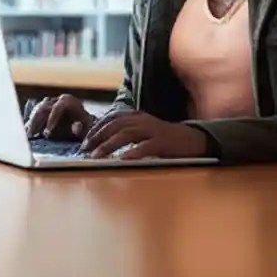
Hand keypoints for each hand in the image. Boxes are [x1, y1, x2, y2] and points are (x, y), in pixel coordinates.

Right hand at [24, 94, 96, 140]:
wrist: (83, 125)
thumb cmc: (85, 128)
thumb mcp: (86, 129)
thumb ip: (81, 128)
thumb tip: (76, 126)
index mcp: (69, 101)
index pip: (57, 107)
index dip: (51, 120)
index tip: (47, 134)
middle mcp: (57, 99)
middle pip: (43, 108)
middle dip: (37, 123)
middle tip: (32, 136)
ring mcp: (48, 103)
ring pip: (36, 111)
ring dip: (31, 124)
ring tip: (28, 137)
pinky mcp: (42, 110)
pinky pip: (34, 115)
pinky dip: (30, 125)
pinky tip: (28, 134)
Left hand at [81, 112, 209, 159]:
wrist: (192, 140)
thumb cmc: (163, 139)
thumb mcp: (144, 131)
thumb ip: (127, 132)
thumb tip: (103, 142)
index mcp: (137, 116)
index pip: (112, 118)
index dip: (96, 128)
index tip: (85, 140)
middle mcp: (143, 120)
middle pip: (115, 125)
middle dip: (98, 136)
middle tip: (85, 149)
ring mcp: (153, 131)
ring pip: (127, 134)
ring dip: (109, 145)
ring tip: (97, 155)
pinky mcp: (163, 143)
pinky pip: (146, 147)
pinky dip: (133, 153)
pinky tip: (123, 160)